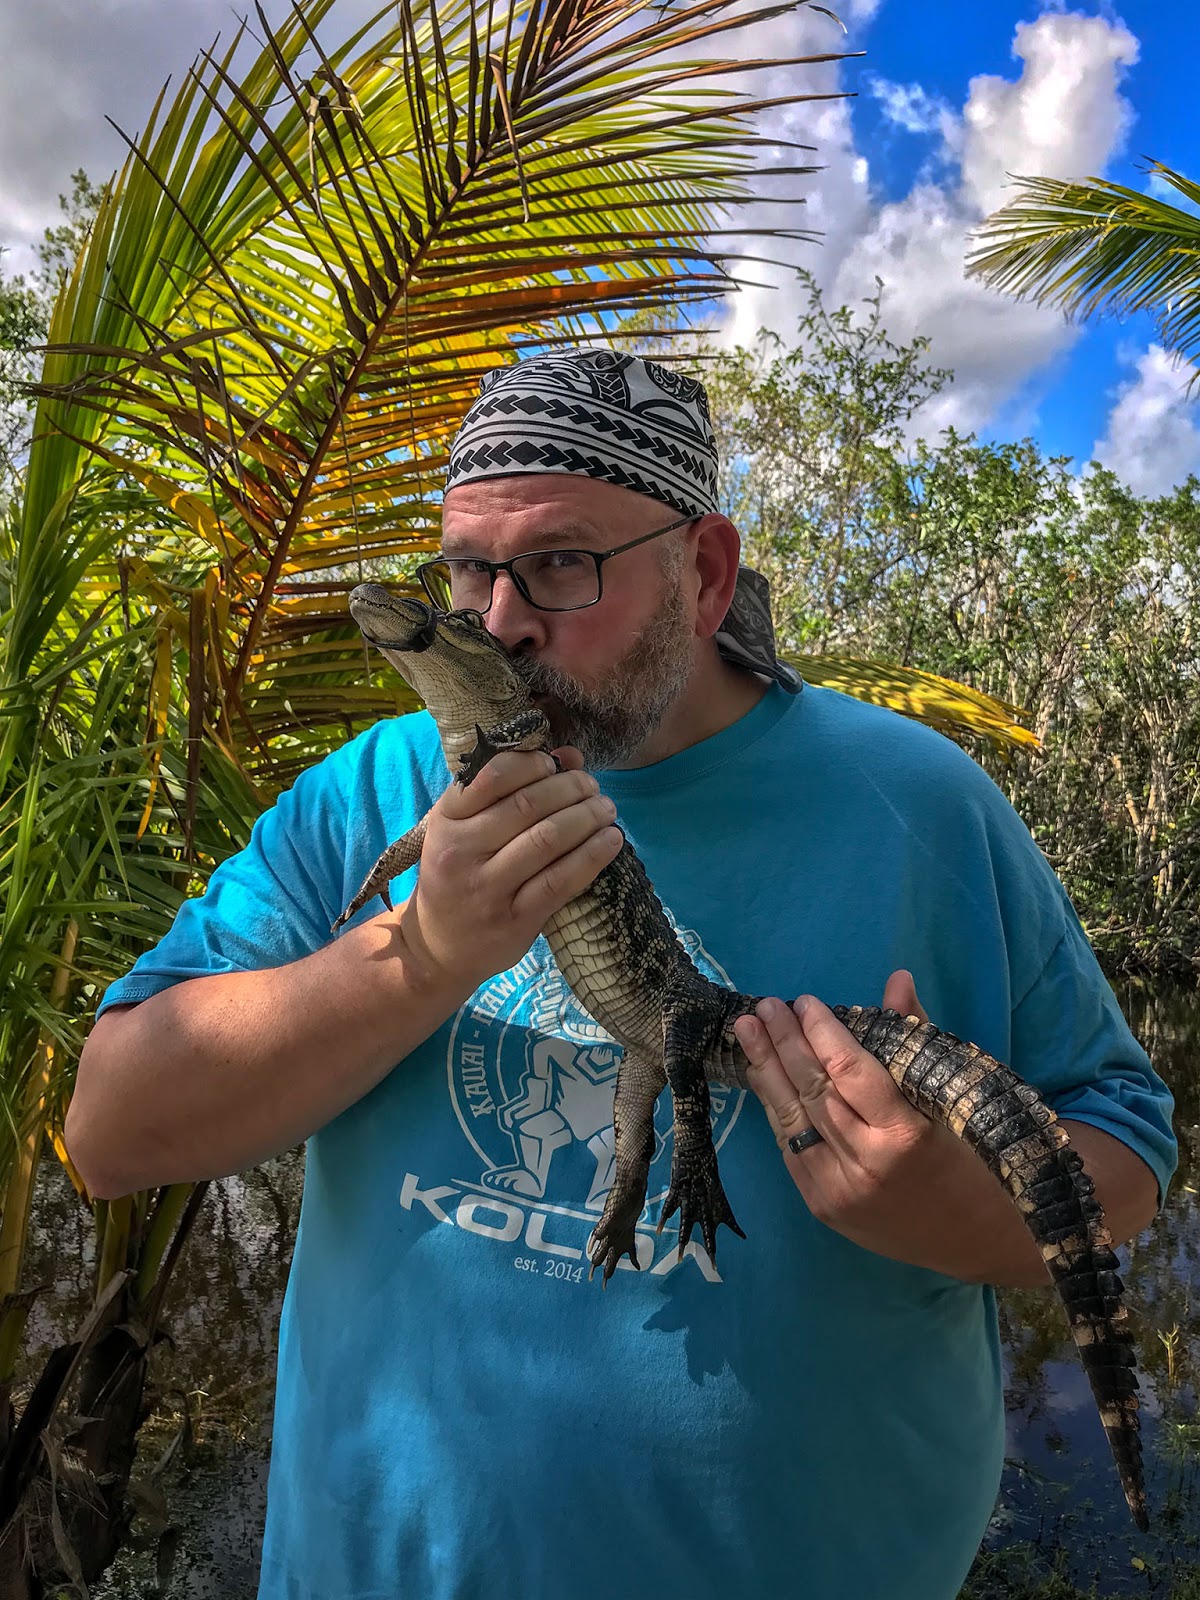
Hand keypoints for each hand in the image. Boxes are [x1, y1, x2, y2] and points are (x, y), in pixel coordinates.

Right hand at [396, 746, 622, 990]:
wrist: (438, 945)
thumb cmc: (458, 874)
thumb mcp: (464, 829)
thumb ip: (507, 791)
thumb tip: (569, 755)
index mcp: (447, 820)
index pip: (493, 777)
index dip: (533, 764)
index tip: (555, 765)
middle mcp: (461, 851)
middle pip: (529, 806)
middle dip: (571, 788)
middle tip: (592, 787)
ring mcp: (488, 888)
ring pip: (548, 840)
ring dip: (588, 817)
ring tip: (606, 809)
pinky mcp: (515, 919)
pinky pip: (562, 881)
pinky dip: (593, 856)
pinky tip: (611, 841)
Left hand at [732, 971, 1034, 1277]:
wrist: (976, 1242)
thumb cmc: (976, 1164)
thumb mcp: (953, 1101)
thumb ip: (914, 1040)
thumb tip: (896, 980)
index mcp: (904, 1135)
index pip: (850, 1072)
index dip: (822, 1033)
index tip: (804, 1001)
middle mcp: (865, 1164)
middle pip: (812, 1092)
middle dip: (783, 1044)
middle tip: (764, 1007)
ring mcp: (838, 1190)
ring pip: (791, 1120)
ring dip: (766, 1072)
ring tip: (747, 1032)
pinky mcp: (822, 1207)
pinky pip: (790, 1149)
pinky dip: (776, 1110)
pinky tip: (763, 1078)